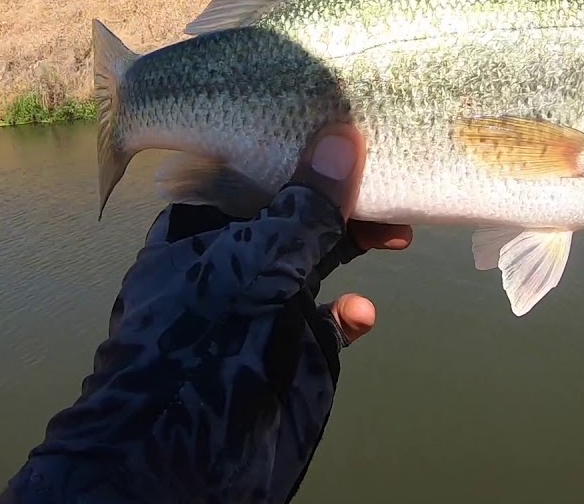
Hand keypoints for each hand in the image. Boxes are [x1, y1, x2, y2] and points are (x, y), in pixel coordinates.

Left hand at [148, 124, 412, 348]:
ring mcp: (267, 308)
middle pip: (295, 214)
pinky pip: (334, 320)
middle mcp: (233, 264)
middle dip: (340, 197)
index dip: (293, 153)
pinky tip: (361, 314)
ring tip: (397, 232)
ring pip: (321, 259)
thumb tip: (341, 139)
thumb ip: (306, 206)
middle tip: (388, 178)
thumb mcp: (256, 261)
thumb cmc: (203, 338)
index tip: (342, 128)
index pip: (251, 174)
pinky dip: (352, 312)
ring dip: (358, 242)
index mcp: (202, 231)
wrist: (186, 454)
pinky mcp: (298, 351)